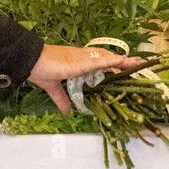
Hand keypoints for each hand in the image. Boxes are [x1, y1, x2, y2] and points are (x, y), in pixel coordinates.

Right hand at [28, 45, 145, 113]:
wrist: (29, 60)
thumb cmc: (40, 69)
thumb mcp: (53, 87)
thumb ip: (61, 99)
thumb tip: (67, 112)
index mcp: (78, 62)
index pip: (100, 61)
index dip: (113, 63)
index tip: (126, 64)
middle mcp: (82, 57)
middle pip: (106, 58)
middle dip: (122, 62)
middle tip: (139, 63)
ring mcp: (80, 58)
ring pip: (105, 58)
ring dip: (121, 60)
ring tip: (136, 62)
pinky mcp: (77, 63)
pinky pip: (97, 62)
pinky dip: (110, 61)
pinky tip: (121, 61)